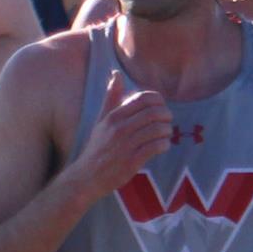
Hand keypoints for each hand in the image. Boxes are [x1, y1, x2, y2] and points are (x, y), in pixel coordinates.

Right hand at [74, 71, 171, 198]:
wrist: (86, 178)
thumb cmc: (96, 148)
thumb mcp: (101, 121)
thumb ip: (111, 98)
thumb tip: (116, 74)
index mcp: (113, 117)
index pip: (144, 99)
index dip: (158, 101)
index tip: (160, 108)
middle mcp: (119, 129)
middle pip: (155, 113)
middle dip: (166, 116)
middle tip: (166, 122)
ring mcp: (126, 145)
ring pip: (159, 129)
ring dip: (167, 131)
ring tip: (164, 135)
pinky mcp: (132, 161)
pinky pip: (157, 146)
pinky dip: (164, 145)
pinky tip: (161, 147)